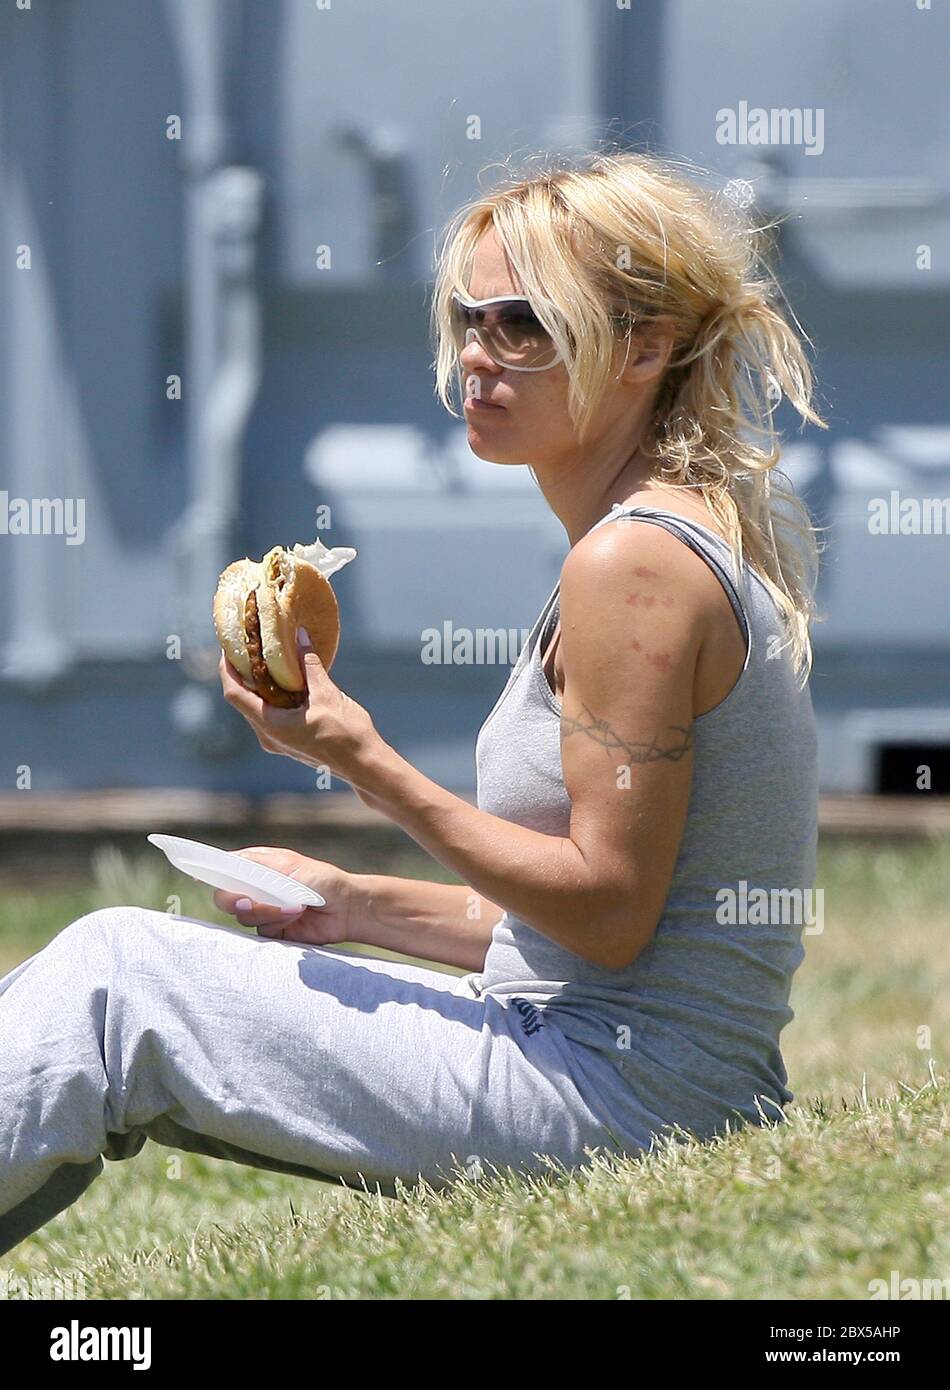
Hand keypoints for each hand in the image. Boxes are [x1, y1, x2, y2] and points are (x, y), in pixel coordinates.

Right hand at [212, 846, 354, 944]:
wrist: (346, 907)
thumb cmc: (321, 879)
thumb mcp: (288, 865)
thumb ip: (256, 867)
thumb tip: (227, 864)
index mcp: (256, 866)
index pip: (224, 866)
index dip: (208, 869)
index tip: (197, 872)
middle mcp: (255, 888)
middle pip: (224, 896)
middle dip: (234, 899)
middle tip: (247, 900)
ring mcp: (262, 910)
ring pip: (242, 915)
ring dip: (265, 910)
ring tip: (293, 904)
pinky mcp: (271, 930)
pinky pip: (259, 930)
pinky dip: (276, 922)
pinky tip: (297, 914)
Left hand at [219, 626, 377, 779]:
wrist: (366, 765)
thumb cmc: (347, 734)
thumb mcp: (328, 695)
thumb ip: (310, 665)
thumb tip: (299, 636)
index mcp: (271, 725)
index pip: (234, 694)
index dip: (227, 669)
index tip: (229, 648)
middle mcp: (268, 736)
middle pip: (243, 699)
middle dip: (244, 672)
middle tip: (250, 646)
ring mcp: (279, 741)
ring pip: (259, 707)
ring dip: (261, 683)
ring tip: (268, 658)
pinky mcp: (290, 741)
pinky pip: (273, 714)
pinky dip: (275, 695)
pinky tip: (288, 678)